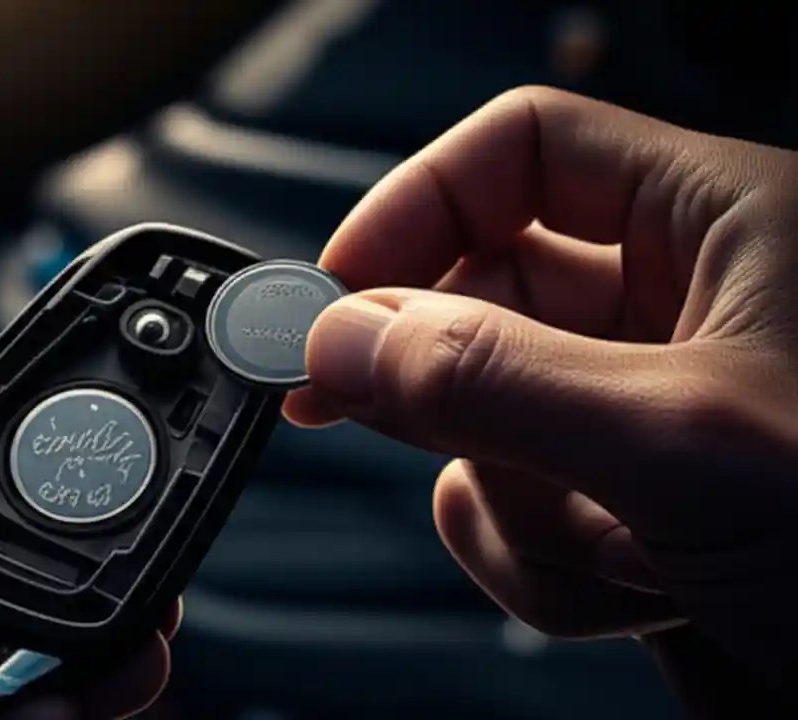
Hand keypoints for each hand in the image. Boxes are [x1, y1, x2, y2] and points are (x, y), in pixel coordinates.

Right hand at [284, 87, 797, 706]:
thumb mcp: (682, 442)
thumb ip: (494, 379)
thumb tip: (340, 337)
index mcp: (720, 221)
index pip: (520, 152)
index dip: (412, 208)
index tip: (328, 296)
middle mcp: (676, 304)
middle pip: (481, 301)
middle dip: (455, 394)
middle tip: (361, 418)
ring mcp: (644, 411)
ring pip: (487, 421)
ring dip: (522, 506)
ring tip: (627, 553)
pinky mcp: (626, 498)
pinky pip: (518, 509)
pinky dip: (546, 564)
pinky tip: (634, 589)